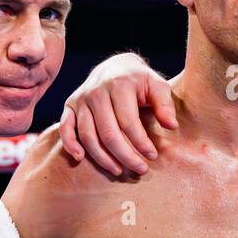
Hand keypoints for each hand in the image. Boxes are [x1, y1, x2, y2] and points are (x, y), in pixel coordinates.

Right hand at [59, 53, 176, 174]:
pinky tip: (80, 159)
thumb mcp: (156, 84)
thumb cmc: (139, 80)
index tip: (152, 155)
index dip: (141, 142)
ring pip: (88, 135)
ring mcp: (81, 99)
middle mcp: (96, 92)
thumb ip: (164, 104)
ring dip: (102, 157)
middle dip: (125, 155)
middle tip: (140, 169)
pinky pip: (66, 127)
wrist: (115, 67)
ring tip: (118, 171)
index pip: (128, 122)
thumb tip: (171, 126)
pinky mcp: (70, 105)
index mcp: (119, 85)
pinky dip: (70, 144)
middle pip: (108, 133)